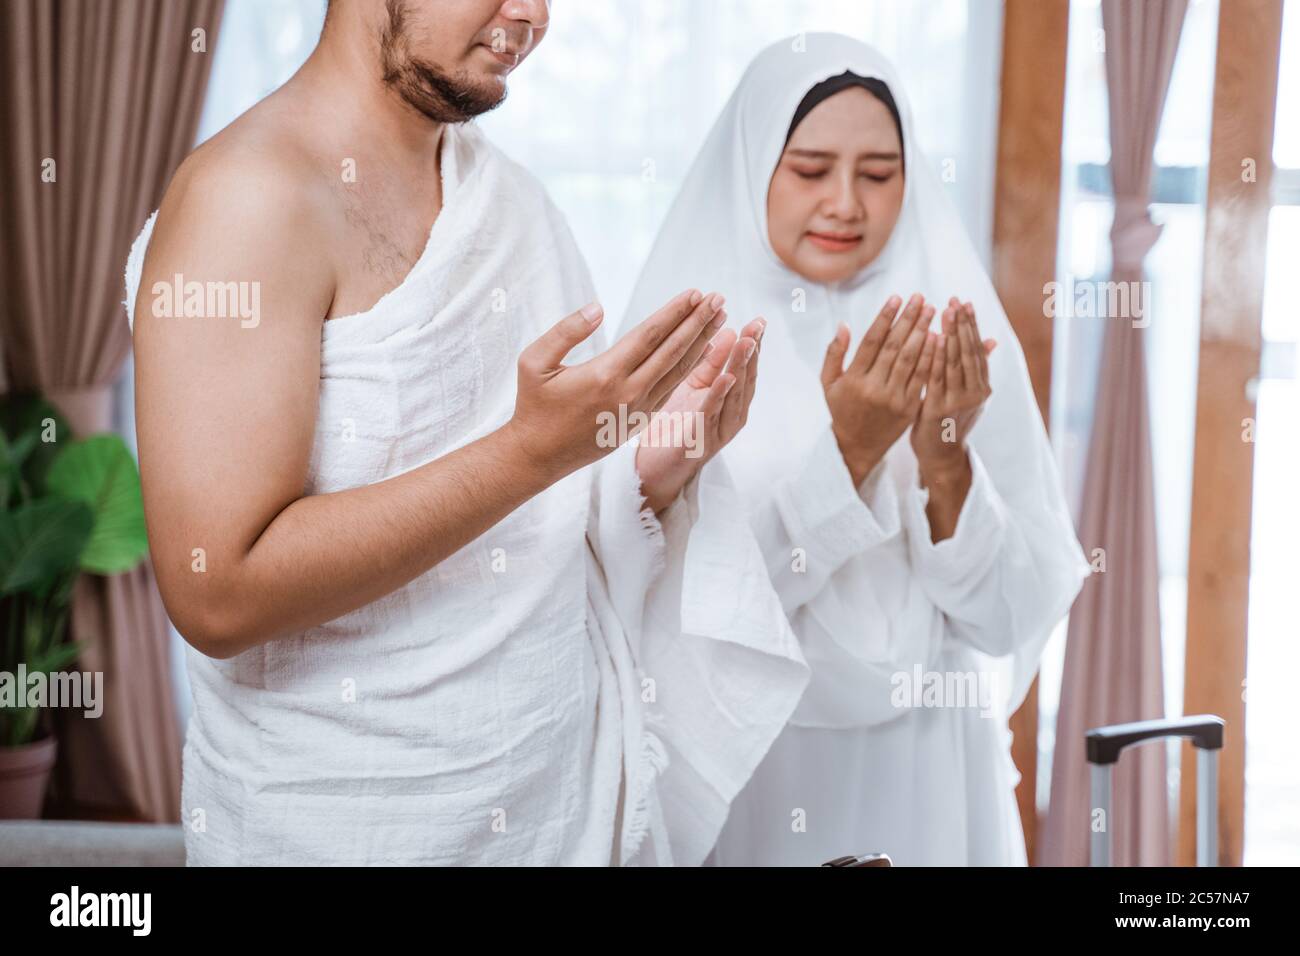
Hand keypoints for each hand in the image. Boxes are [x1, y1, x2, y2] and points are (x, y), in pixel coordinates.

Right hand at [504, 289, 725, 482]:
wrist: (538, 456)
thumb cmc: (533, 405)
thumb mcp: (534, 362)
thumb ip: (565, 331)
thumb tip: (598, 307)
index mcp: (605, 375)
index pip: (650, 335)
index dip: (674, 312)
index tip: (694, 293)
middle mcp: (628, 393)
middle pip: (672, 351)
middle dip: (698, 322)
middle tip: (718, 299)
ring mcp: (637, 410)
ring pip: (678, 372)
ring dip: (701, 343)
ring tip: (719, 320)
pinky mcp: (639, 422)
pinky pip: (671, 390)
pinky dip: (690, 369)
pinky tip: (703, 352)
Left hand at [635, 316, 763, 513]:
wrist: (654, 468)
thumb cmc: (673, 426)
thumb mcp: (692, 387)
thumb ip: (710, 363)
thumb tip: (728, 330)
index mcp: (728, 400)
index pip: (745, 368)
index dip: (753, 345)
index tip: (759, 321)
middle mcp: (730, 415)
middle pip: (745, 379)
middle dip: (751, 352)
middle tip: (756, 327)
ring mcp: (718, 429)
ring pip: (734, 395)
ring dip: (740, 368)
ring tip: (746, 344)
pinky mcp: (701, 441)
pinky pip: (712, 414)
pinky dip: (719, 395)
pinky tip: (726, 378)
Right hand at [821, 294, 937, 486]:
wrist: (857, 446)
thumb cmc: (842, 409)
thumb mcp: (829, 383)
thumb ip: (834, 353)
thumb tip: (844, 325)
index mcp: (853, 379)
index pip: (872, 341)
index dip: (885, 317)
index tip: (896, 298)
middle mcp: (873, 388)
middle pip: (895, 346)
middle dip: (909, 319)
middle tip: (921, 299)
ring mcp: (893, 399)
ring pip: (911, 360)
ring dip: (923, 333)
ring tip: (932, 312)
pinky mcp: (908, 408)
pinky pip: (922, 378)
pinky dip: (930, 357)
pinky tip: (937, 339)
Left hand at [909, 298, 995, 481]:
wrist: (941, 456)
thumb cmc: (950, 422)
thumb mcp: (967, 394)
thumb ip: (976, 368)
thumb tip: (991, 340)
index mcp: (982, 387)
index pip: (978, 350)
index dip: (972, 325)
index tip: (965, 302)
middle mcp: (975, 393)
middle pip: (968, 352)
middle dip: (962, 324)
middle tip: (955, 300)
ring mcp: (958, 402)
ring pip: (955, 362)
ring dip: (951, 335)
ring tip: (945, 312)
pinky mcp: (940, 410)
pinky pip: (937, 377)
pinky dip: (936, 356)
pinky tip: (933, 338)